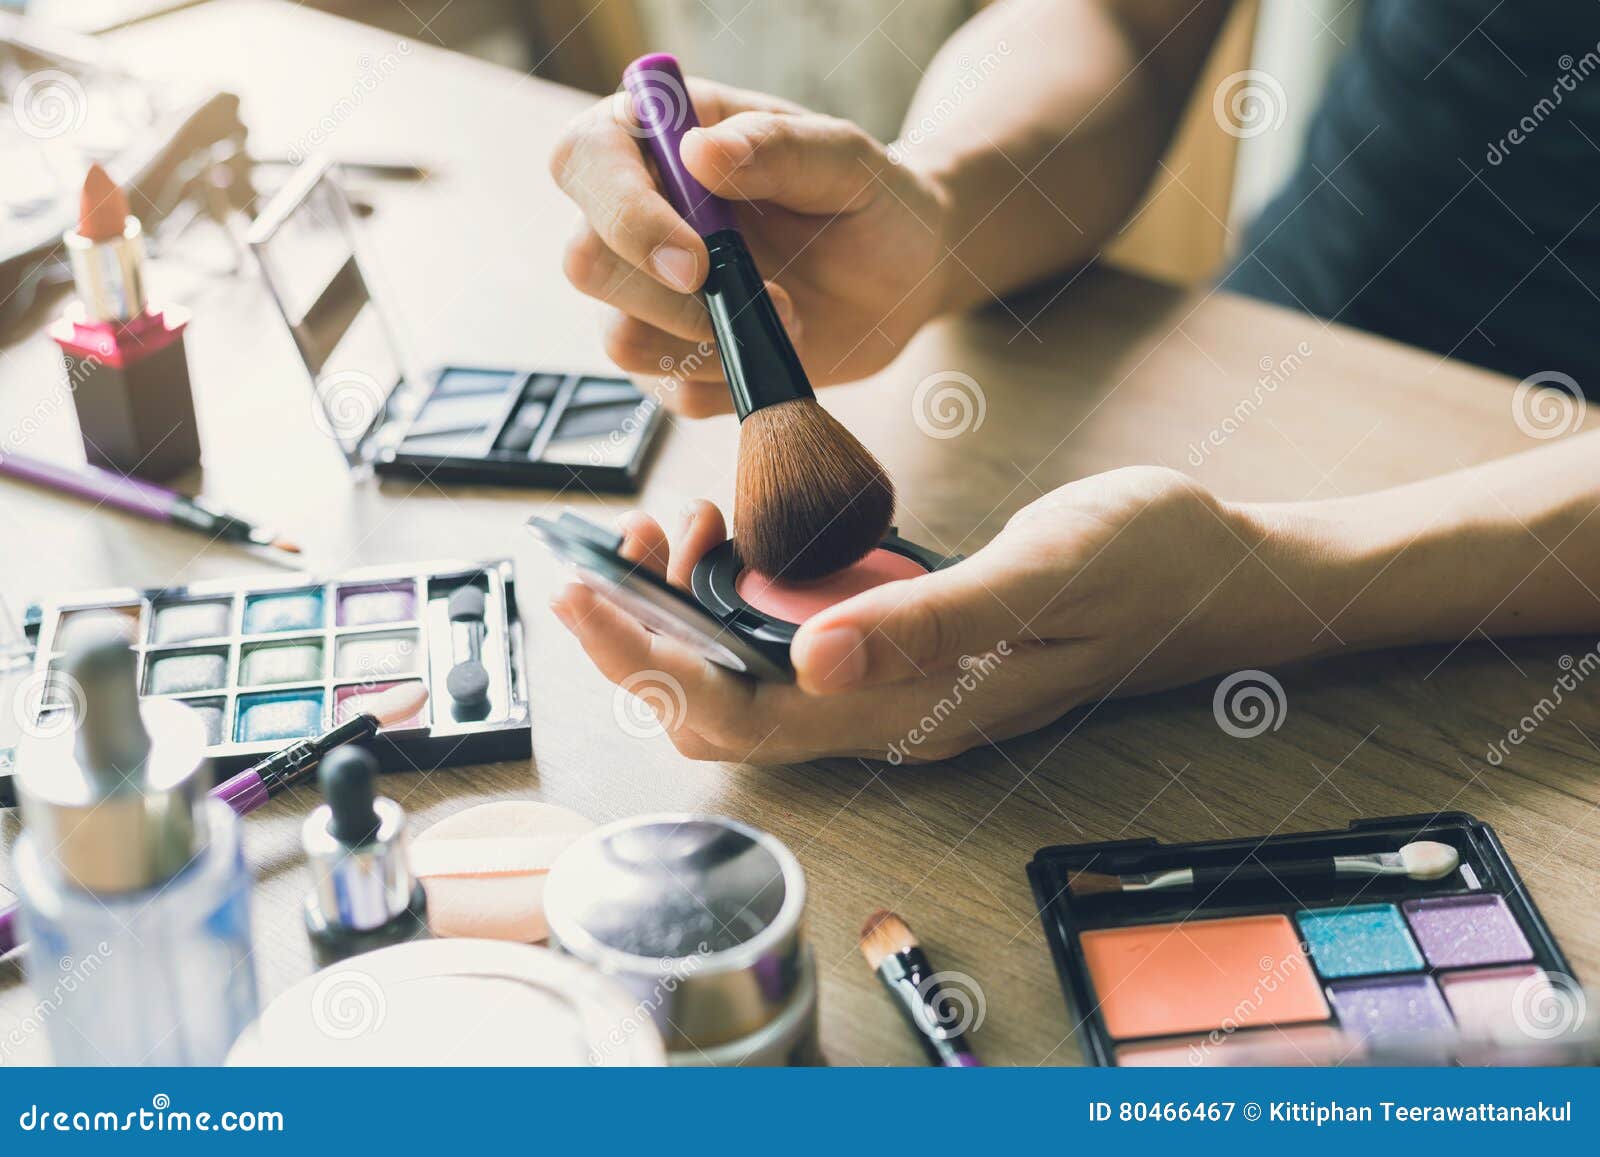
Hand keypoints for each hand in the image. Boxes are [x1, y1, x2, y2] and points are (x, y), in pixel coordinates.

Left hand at [549, 468, 1294, 763]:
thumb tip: (807, 655)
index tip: (586, 593)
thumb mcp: (1038, 574)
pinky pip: (789, 639)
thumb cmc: (1144, 565)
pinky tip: (737, 530)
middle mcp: (887, 714)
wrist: (1222, 570)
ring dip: (686, 612)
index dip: (648, 665)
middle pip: (722, 705)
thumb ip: (924, 620)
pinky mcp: (904, 647)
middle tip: (611, 546)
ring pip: (750, 674)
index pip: (738, 716)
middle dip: (644, 636)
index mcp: (909, 712)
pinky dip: (740, 593)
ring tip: (675, 522)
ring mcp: (894, 685)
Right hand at [551, 77, 950, 415]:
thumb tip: (698, 151)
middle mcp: (636, 216)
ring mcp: (647, 295)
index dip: (623, 214)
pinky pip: (673, 393)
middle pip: (586, 263)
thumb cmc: (871, 201)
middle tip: (765, 296)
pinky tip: (778, 345)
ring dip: (712, 343)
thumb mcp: (847, 160)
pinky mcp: (675, 359)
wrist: (904, 278)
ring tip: (786, 313)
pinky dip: (734, 380)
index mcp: (658, 140)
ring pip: (621, 339)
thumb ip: (777, 148)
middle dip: (670, 297)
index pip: (586, 162)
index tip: (696, 259)